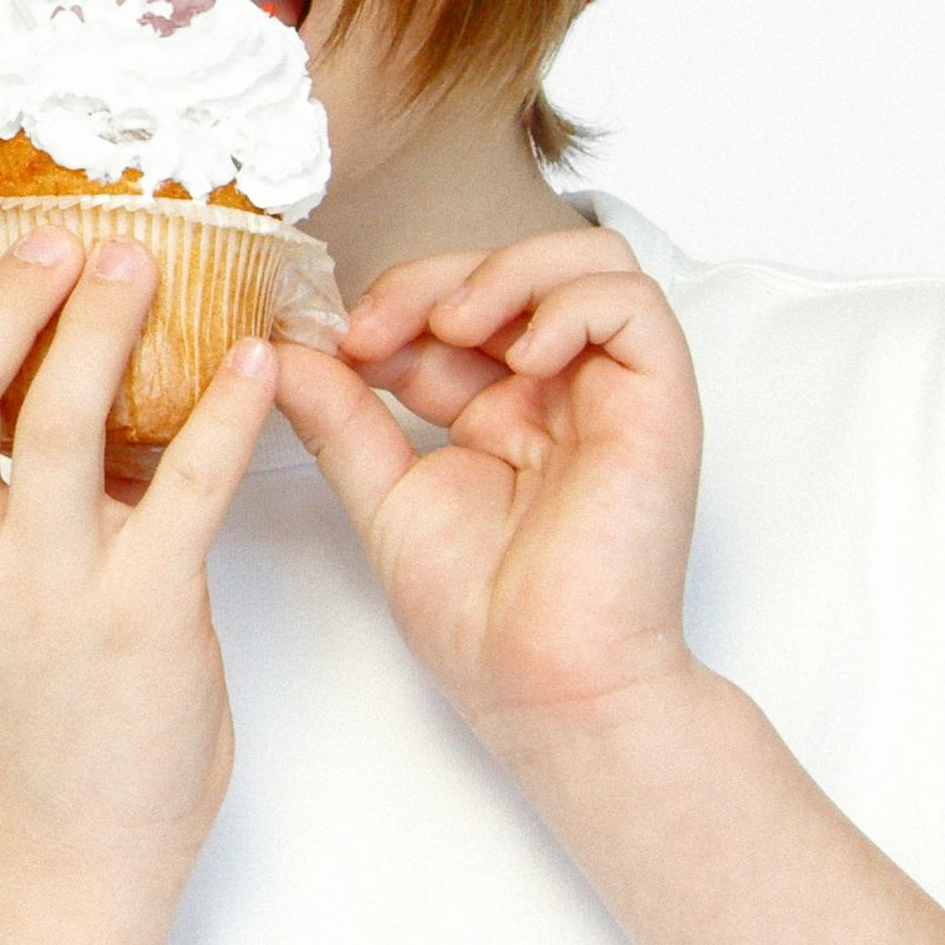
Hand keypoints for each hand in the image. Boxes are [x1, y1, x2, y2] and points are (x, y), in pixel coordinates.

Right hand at [0, 232, 284, 892]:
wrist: (62, 852)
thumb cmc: (27, 716)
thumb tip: (40, 368)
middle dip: (2, 295)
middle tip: (68, 241)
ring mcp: (48, 593)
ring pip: (53, 424)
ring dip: (100, 327)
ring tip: (144, 268)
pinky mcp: (143, 619)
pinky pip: (188, 491)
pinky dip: (227, 412)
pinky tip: (257, 363)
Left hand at [267, 224, 705, 747]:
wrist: (542, 681)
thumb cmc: (479, 615)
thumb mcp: (384, 494)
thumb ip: (340, 418)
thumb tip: (284, 350)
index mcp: (499, 412)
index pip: (453, 309)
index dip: (393, 305)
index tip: (333, 343)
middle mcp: (559, 394)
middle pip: (513, 271)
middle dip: (433, 280)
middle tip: (372, 327)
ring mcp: (612, 395)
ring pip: (587, 264)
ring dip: (508, 272)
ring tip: (453, 326)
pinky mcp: (660, 403)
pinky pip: (634, 304)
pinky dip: (571, 305)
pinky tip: (522, 358)